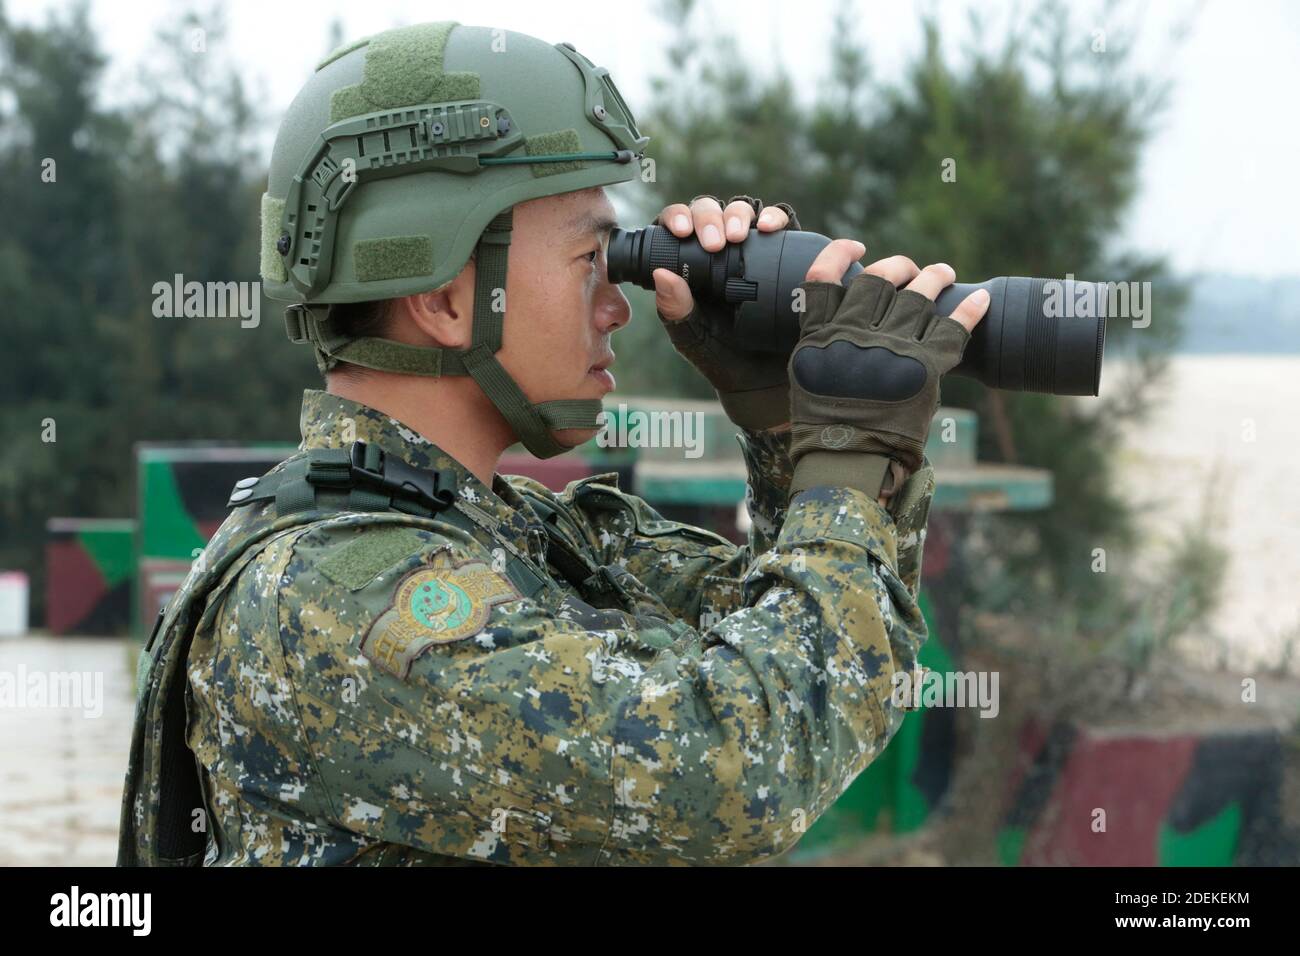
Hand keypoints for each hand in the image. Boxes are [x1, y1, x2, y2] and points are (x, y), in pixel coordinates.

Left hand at [651, 194, 800, 431]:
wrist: (762, 379)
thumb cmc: (719, 356)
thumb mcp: (689, 335)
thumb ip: (674, 309)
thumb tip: (661, 275)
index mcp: (687, 262)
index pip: (678, 225)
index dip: (678, 218)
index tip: (683, 231)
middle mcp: (718, 249)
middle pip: (710, 211)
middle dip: (710, 218)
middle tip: (715, 243)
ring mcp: (751, 249)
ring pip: (743, 211)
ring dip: (740, 214)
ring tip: (740, 234)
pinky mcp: (782, 253)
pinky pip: (780, 224)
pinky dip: (775, 217)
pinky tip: (770, 227)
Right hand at [787, 246, 989, 498]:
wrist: (848, 463)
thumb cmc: (824, 427)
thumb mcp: (809, 377)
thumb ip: (826, 343)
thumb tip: (846, 317)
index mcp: (821, 336)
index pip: (824, 276)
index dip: (840, 254)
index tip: (856, 248)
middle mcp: (855, 335)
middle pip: (879, 278)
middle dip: (897, 266)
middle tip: (908, 268)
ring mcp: (891, 348)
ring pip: (919, 295)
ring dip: (934, 277)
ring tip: (943, 272)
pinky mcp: (924, 368)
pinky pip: (954, 328)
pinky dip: (970, 310)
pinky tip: (981, 299)